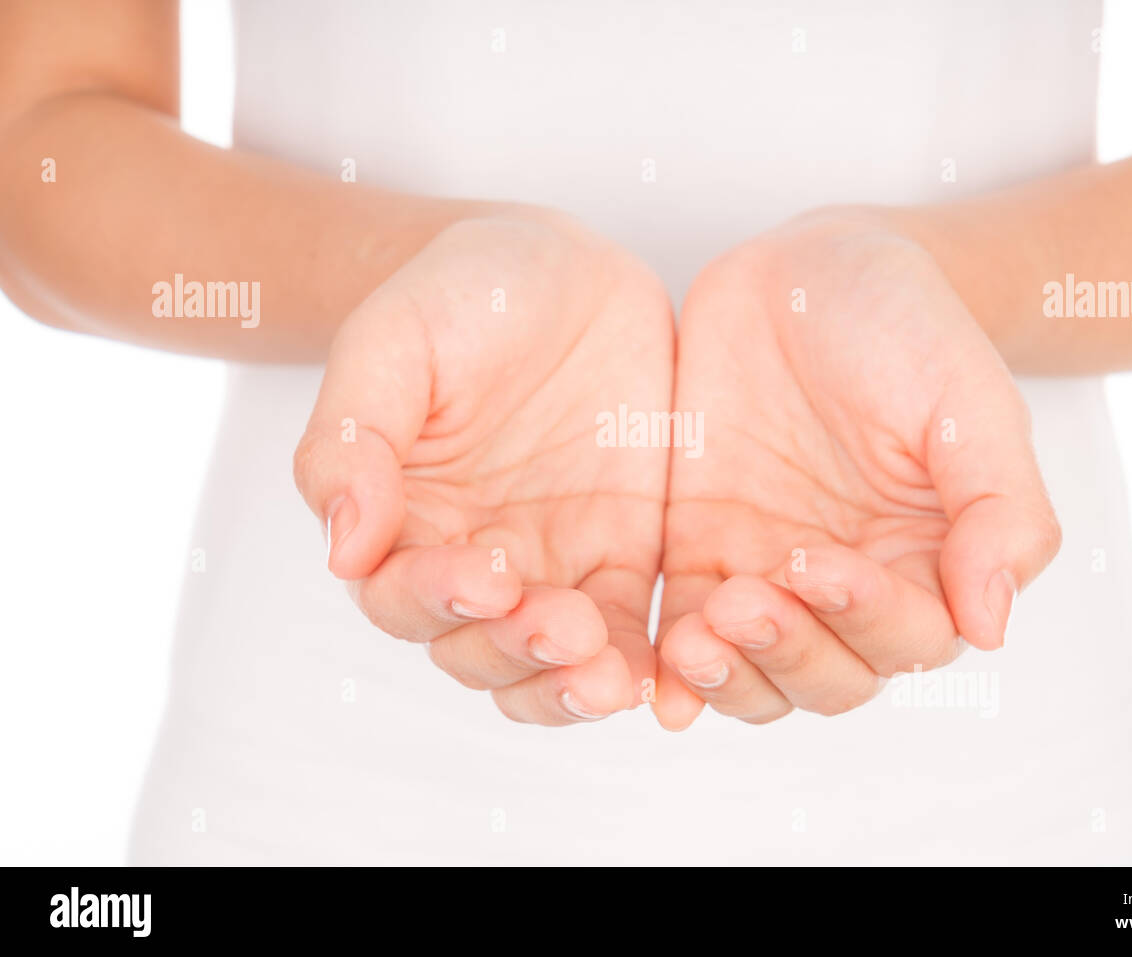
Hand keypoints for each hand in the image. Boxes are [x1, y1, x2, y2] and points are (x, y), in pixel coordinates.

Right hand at [294, 210, 672, 724]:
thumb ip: (353, 440)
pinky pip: (629, 632)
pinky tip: (666, 674)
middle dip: (516, 654)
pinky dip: (643, 663)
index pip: (402, 596)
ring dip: (575, 683)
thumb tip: (342, 549)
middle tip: (564, 630)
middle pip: (477, 651)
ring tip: (612, 679)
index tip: (487, 578)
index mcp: (402, 522)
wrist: (553, 269)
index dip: (437, 600)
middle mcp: (471, 562)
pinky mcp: (621, 560)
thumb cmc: (455, 297)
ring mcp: (550, 568)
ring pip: (551, 663)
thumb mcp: (390, 342)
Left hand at [653, 208, 1060, 728]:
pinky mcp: (697, 550)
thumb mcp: (971, 403)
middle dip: (787, 657)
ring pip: (753, 670)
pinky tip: (651, 670)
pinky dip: (667, 663)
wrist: (816, 269)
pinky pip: (681, 625)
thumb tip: (994, 624)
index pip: (905, 638)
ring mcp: (767, 572)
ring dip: (727, 675)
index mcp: (925, 562)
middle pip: (826, 676)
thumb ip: (1001, 511)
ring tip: (694, 643)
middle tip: (746, 606)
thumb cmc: (909, 326)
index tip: (823, 563)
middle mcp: (846, 585)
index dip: (865, 620)